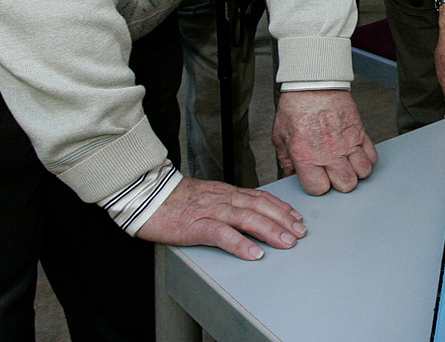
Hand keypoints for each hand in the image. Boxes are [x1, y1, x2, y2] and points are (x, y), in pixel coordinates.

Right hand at [137, 177, 307, 260]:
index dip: (281, 207)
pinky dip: (240, 243)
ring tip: (286, 242)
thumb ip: (226, 203)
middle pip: (259, 207)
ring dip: (270, 231)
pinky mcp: (195, 225)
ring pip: (246, 218)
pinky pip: (221, 234)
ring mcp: (209, 211)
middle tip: (300, 233)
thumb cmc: (173, 200)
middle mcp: (222, 199)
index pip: (260, 197)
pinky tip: (253, 252)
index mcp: (225, 192)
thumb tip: (247, 213)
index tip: (297, 217)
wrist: (145, 195)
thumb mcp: (207, 197)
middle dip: (283, 220)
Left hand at [272, 90, 377, 194]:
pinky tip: (356, 154)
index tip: (316, 179)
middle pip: (346, 185)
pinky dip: (366, 158)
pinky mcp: (360, 133)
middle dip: (339, 183)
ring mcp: (347, 143)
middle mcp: (329, 153)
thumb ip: (286, 161)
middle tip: (333, 173)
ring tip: (346, 165)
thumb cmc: (296, 106)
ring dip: (355, 171)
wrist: (314, 84)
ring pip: (363, 172)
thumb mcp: (280, 136)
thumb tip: (290, 175)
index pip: (319, 189)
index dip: (317, 186)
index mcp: (306, 156)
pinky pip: (372, 156)